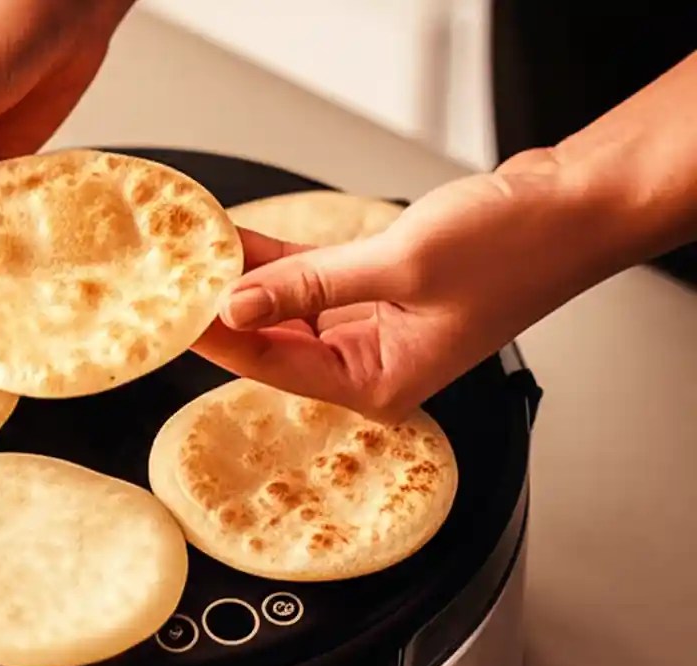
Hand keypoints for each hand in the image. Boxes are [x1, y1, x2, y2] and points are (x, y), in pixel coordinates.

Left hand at [194, 149, 619, 419]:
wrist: (574, 206)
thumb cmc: (514, 250)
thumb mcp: (399, 266)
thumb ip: (309, 284)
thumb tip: (235, 303)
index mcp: (379, 383)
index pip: (272, 366)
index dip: (214, 340)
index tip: (167, 319)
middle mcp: (371, 364)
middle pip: (273, 341)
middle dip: (222, 312)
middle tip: (167, 285)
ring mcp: (373, 326)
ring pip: (288, 307)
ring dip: (245, 280)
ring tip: (191, 258)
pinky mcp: (378, 288)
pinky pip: (312, 279)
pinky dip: (278, 262)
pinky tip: (236, 242)